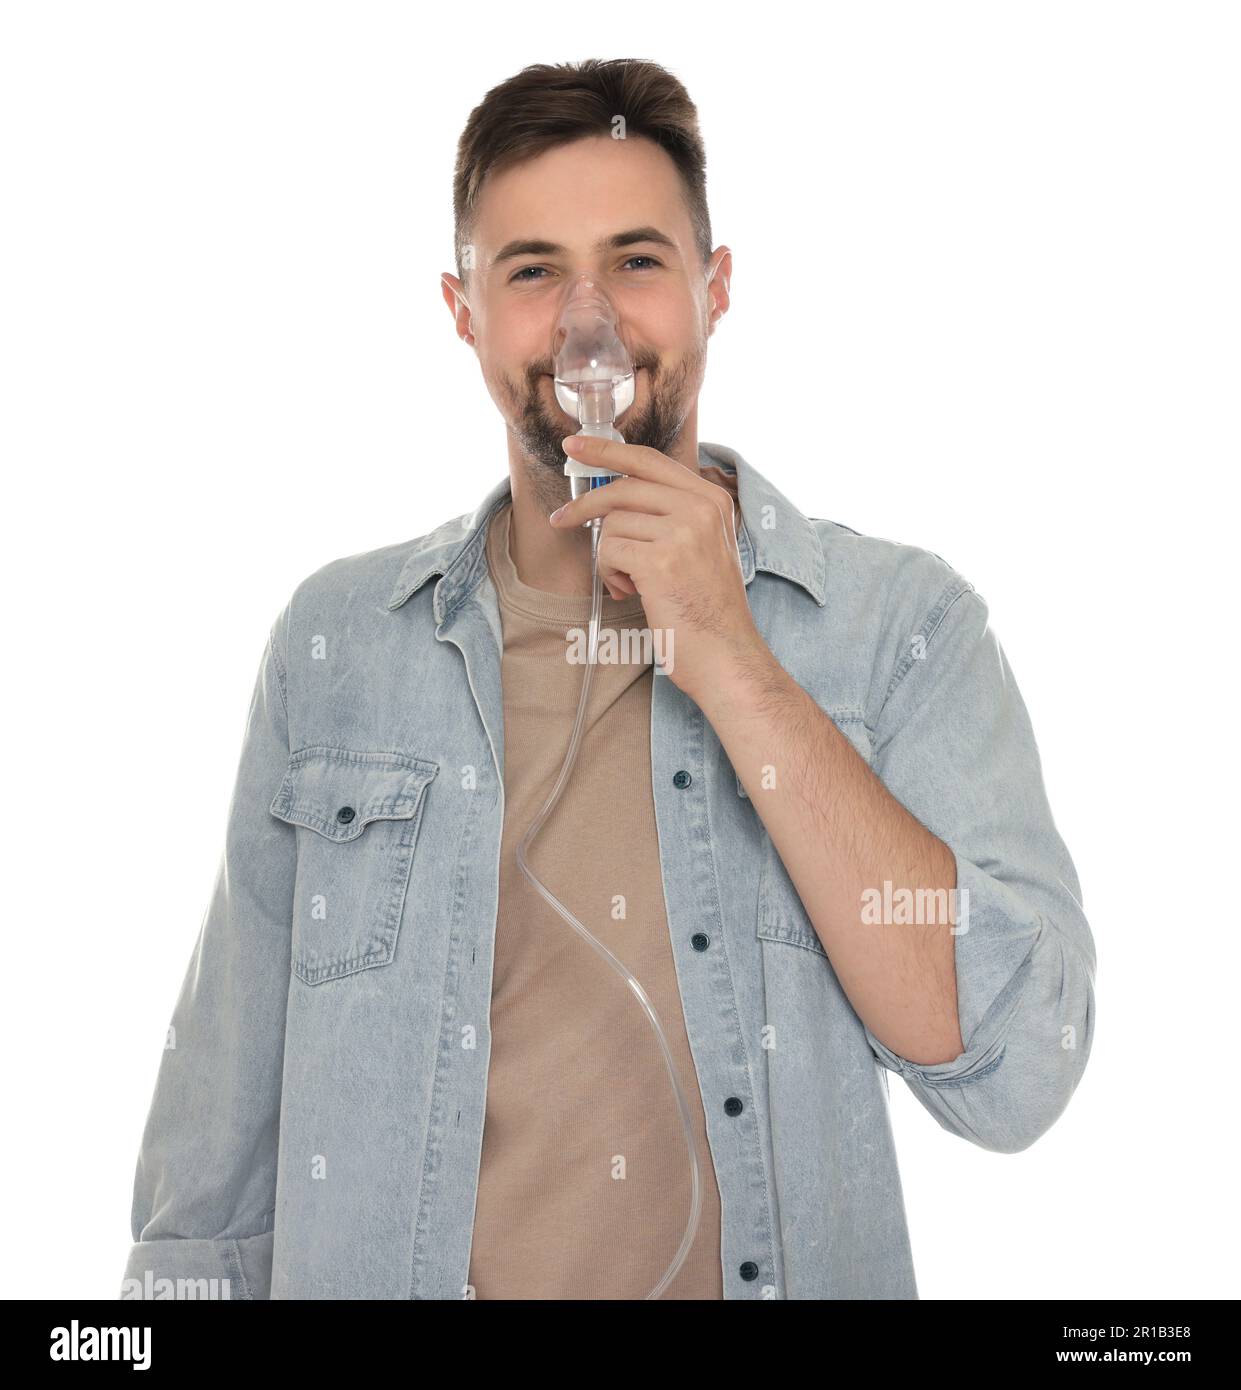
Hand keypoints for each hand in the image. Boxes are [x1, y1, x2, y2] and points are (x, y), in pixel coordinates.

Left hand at [550, 434, 770, 703]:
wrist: (727, 656)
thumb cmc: (707, 610)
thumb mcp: (703, 548)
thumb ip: (671, 516)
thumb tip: (613, 497)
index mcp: (713, 500)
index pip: (650, 460)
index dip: (608, 450)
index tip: (576, 444)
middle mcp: (701, 508)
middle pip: (623, 486)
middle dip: (584, 504)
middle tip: (561, 519)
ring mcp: (682, 532)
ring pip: (612, 524)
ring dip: (609, 557)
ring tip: (630, 584)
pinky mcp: (660, 560)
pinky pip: (609, 550)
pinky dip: (610, 574)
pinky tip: (631, 593)